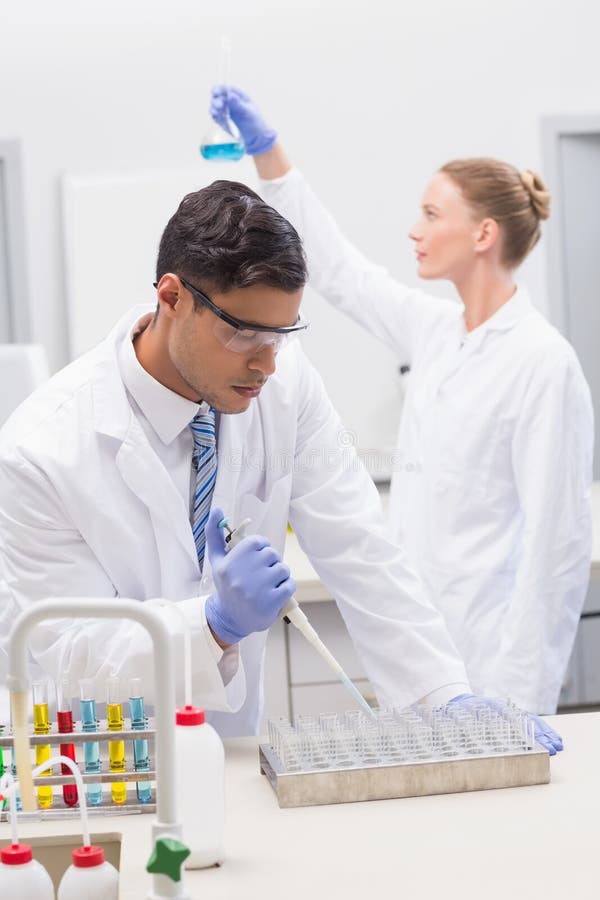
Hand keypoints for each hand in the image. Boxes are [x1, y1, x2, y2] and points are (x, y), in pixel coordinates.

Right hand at [204, 507, 295, 643]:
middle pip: (272, 554)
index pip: (258, 542)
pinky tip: (275, 593)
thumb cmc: (226, 585)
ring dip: (280, 576)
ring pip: (282, 568)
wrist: (230, 619)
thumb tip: (216, 510)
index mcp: (229, 563)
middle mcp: (241, 576)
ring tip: (268, 585)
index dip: (261, 549)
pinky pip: (290, 584)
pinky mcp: (271, 603)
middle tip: (262, 574)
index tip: (256, 559)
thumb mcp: (217, 561)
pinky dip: (287, 587)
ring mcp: (256, 590)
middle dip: (271, 562)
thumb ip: (215, 535)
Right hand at [210, 86, 276, 155]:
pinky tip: (216, 117)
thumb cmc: (256, 124)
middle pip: (219, 97)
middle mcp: (232, 102)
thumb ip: (238, 105)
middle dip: (216, 100)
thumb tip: (229, 95)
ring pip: (216, 106)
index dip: (220, 89)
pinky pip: (217, 116)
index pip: (227, 89)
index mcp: (240, 96)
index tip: (216, 93)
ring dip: (214, 108)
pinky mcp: (225, 120)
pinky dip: (215, 116)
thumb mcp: (248, 114)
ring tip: (215, 113)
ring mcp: (228, 111)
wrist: (257, 139)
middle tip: (219, 107)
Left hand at [449, 693, 563, 754]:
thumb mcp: (453, 721)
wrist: (457, 702)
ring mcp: (509, 713)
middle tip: (553, 748)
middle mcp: (502, 710)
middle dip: (540, 735)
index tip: (536, 742)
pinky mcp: (512, 717)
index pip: (510, 720)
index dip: (524, 732)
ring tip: (558, 746)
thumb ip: (457, 729)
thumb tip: (450, 732)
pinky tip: (553, 740)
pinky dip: (542, 730)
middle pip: (524, 721)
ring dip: (545, 734)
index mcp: (488, 709)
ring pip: (530, 721)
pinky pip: (530, 722)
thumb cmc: (455, 715)